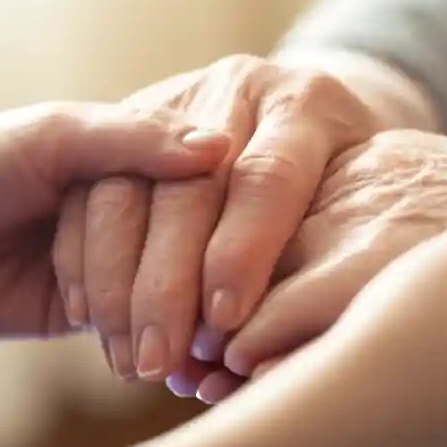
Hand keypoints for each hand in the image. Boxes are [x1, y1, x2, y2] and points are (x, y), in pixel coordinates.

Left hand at [0, 103, 228, 336]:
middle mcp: (129, 201)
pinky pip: (130, 328)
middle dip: (183, 287)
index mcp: (126, 148)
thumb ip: (130, 141)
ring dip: (166, 324)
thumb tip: (221, 149)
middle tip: (206, 326)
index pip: (194, 185)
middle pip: (185, 243)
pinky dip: (141, 346)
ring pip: (164, 291)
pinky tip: (159, 368)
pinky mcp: (86, 310)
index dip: (210, 224)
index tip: (233, 255)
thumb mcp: (48, 140)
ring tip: (173, 354)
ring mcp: (112, 257)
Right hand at [51, 52, 437, 379]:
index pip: (268, 177)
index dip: (245, 251)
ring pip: (125, 191)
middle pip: (189, 189)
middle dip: (169, 284)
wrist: (315, 135)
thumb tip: (279, 349)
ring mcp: (175, 97)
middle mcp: (237, 87)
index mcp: (305, 102)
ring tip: (128, 359)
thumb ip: (333, 262)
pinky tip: (91, 321)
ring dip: (118, 284)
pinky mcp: (123, 121)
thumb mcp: (363, 218)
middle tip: (161, 359)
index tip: (228, 320)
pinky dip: (84, 261)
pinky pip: (87, 193)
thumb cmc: (355, 202)